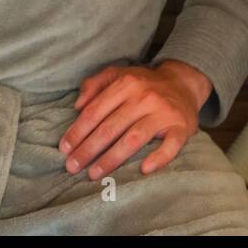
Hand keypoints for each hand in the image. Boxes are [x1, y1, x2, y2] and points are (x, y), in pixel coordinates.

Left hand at [59, 61, 211, 180]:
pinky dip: (158, 158)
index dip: (78, 131)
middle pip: (110, 127)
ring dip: (111, 159)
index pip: (96, 111)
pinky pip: (170, 145)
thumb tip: (77, 105)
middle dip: (88, 149)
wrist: (184, 83)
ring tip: (93, 173)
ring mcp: (163, 113)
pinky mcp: (181, 126)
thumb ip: (95, 83)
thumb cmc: (144, 84)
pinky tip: (144, 169)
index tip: (64, 148)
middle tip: (72, 167)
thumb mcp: (119, 74)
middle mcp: (144, 97)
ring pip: (133, 139)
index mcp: (127, 83)